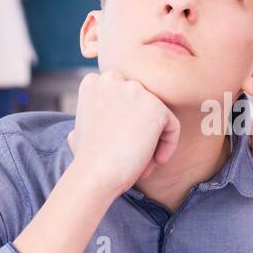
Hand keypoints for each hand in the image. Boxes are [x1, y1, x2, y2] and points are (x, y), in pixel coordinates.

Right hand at [66, 70, 178, 195]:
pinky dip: (168, 145)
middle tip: (133, 158)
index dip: (125, 126)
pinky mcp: (155, 106)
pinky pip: (172, 126)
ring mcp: (134, 89)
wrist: (94, 174)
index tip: (120, 147)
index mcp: (94, 81)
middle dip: (140, 132)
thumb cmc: (86, 159)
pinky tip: (155, 161)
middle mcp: (113, 78)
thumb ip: (92, 115)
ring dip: (153, 141)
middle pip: (141, 106)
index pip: (124, 100)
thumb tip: (102, 116)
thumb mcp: (80, 128)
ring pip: (157, 116)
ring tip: (142, 163)